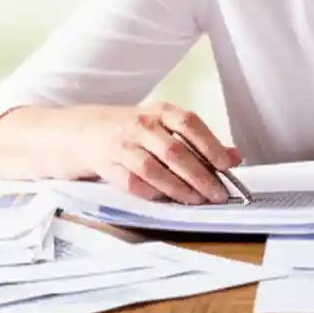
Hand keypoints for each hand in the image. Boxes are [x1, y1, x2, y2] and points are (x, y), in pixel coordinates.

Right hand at [69, 102, 240, 204]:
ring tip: (197, 201)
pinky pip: (132, 184)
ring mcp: (121, 146)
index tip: (227, 164)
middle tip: (218, 194)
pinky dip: (151, 193)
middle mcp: (140, 125)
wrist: (78, 131)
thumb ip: (198, 141)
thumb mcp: (162, 127)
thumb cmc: (129, 131)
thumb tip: (235, 156)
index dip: (210, 144)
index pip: (189, 123)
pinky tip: (166, 200)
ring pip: (154, 169)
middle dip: (200, 176)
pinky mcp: (105, 166)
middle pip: (175, 151)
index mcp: (159, 112)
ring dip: (179, 189)